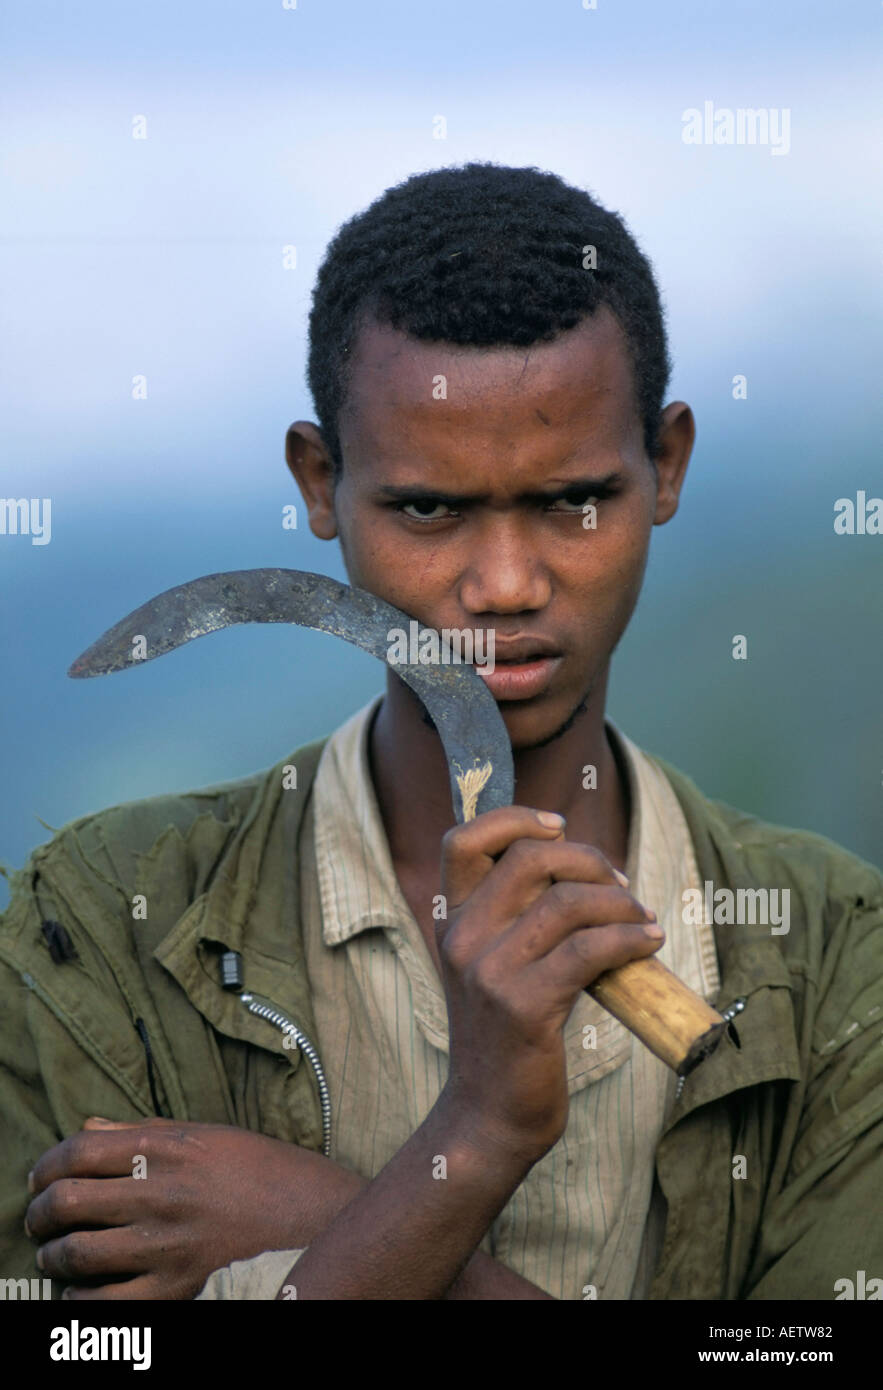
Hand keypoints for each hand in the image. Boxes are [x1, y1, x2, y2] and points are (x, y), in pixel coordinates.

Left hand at [24, 1117, 363, 1299]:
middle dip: (40, 1214)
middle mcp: (162, 1192)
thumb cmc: (268, 1173)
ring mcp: (169, 1244)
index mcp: (169, 1147)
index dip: (45, 1166)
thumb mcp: (210, 1136)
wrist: (321, 1217)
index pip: (78, 1152)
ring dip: (55, 1258)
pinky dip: (82, 1301)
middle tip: (39, 1221)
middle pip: (68, 1202)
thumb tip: (89, 1127)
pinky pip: (107, 1304)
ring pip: (78, 1254)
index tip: (39, 1178)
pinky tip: (83, 1293)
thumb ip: (144, 1132)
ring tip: (57, 1257)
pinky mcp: (180, 1288)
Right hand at [436, 806, 663, 1162]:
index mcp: (449, 921)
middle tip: (619, 884)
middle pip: (530, 859)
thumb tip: (582, 867)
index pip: (462, 841)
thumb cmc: (506, 1036)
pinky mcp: (524, 1005)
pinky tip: (649, 943)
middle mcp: (461, 939)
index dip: (513, 819)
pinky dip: (630, 938)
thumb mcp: (491, 966)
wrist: (490, 1115)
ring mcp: (488, 972)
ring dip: (620, 903)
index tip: (559, 827)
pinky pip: (590, 949)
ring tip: (642, 918)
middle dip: (589, 860)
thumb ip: (515, 917)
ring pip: (568, 902)